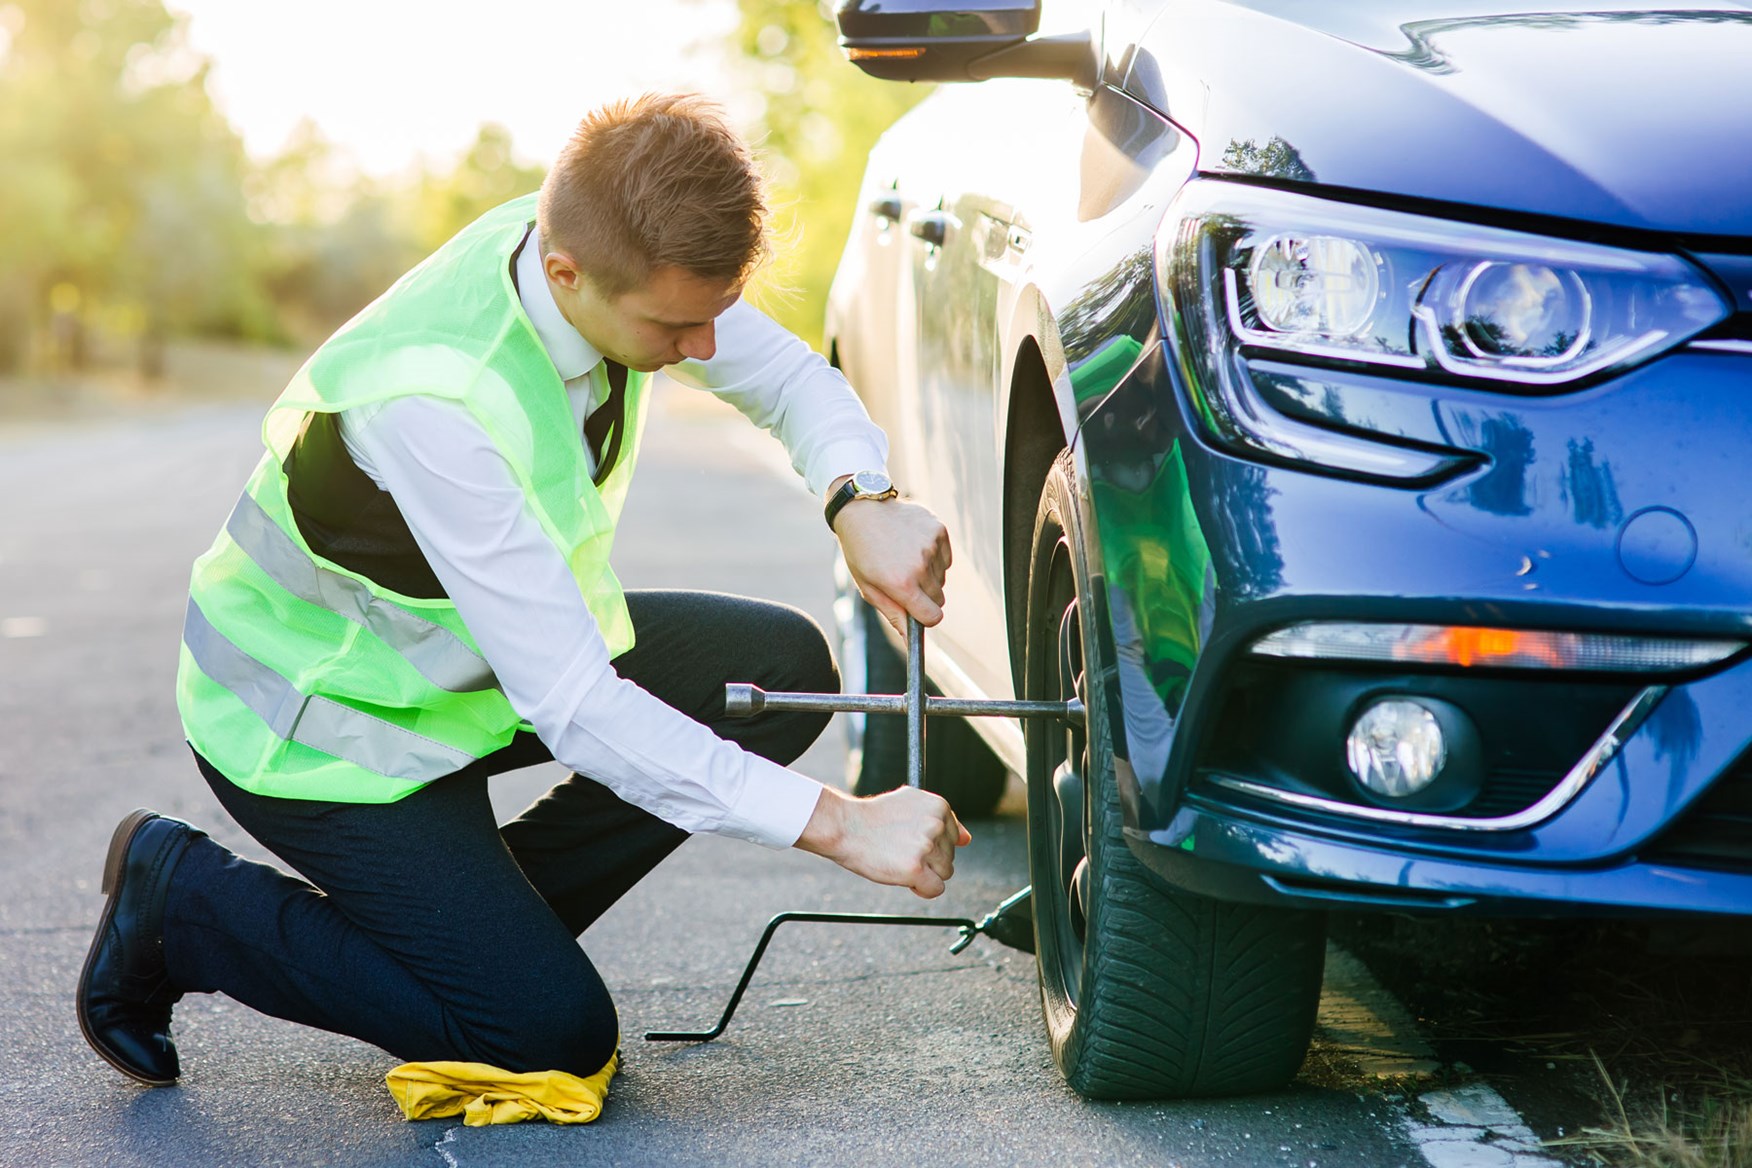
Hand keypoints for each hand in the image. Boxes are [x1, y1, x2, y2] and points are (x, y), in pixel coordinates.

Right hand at [795, 786, 971, 897]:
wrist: (845, 827)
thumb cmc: (874, 818)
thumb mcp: (910, 804)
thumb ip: (942, 820)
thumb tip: (966, 838)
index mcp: (939, 806)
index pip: (953, 837)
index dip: (932, 845)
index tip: (911, 841)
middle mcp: (936, 824)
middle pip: (950, 857)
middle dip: (929, 861)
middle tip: (900, 851)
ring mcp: (927, 846)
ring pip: (944, 874)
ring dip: (924, 874)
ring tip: (899, 860)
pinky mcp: (916, 868)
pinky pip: (935, 889)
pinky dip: (921, 888)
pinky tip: (903, 875)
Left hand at [832, 485, 951, 631]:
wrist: (861, 510)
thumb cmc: (861, 552)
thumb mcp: (868, 588)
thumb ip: (893, 614)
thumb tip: (910, 639)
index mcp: (901, 584)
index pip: (933, 617)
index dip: (926, 617)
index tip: (918, 611)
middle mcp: (920, 566)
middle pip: (939, 599)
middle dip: (924, 596)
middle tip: (904, 581)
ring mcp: (931, 546)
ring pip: (942, 578)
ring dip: (928, 575)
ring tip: (904, 559)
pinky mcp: (938, 530)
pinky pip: (945, 558)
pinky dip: (934, 557)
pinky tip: (913, 546)